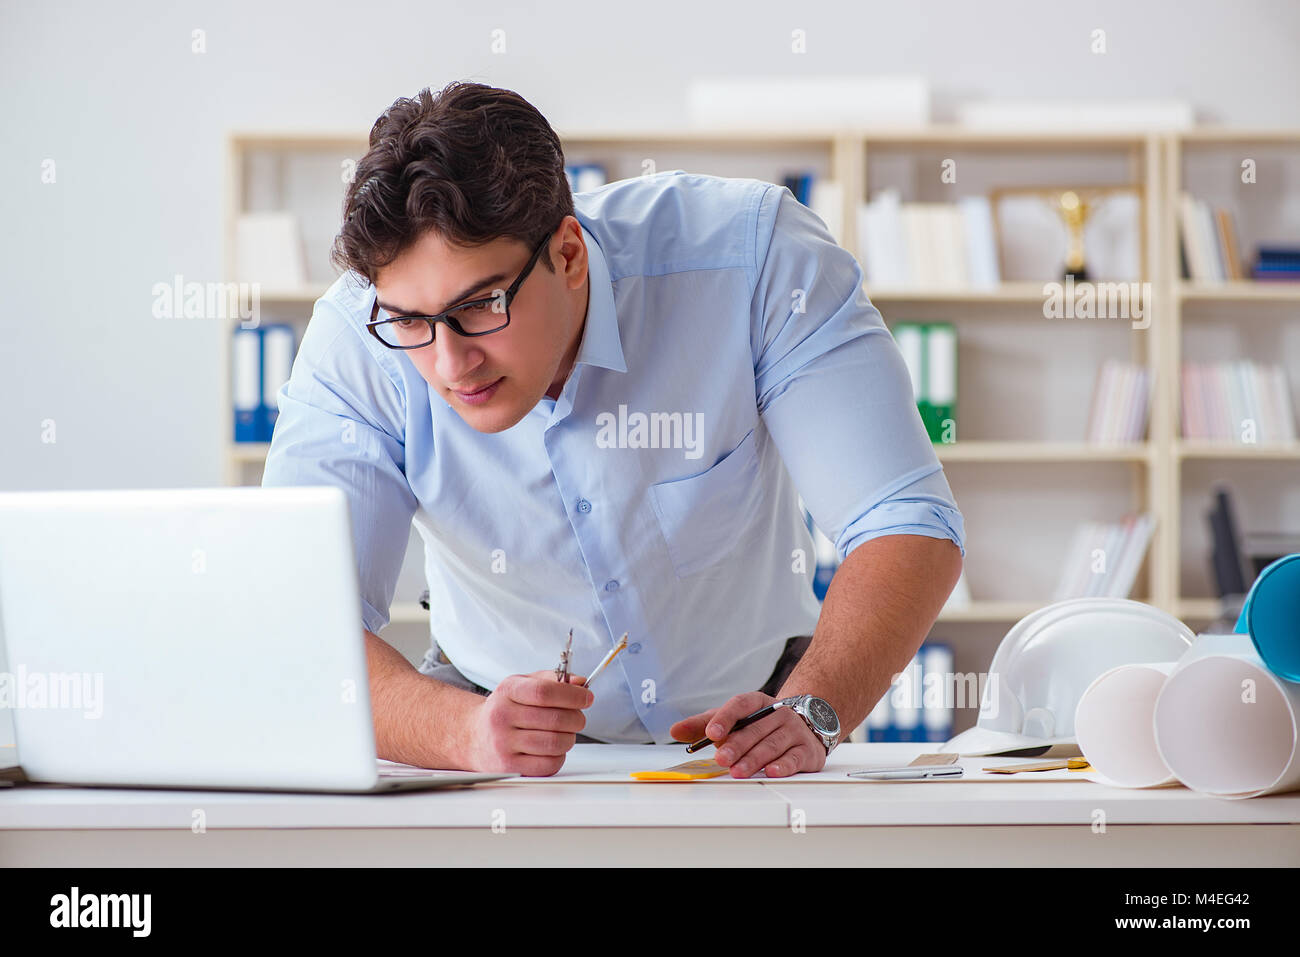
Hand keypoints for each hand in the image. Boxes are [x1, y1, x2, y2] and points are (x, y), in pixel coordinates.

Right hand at [464, 670, 592, 775]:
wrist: (472, 736)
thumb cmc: (503, 709)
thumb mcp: (520, 684)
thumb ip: (551, 679)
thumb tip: (580, 683)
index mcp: (507, 692)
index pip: (544, 692)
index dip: (572, 695)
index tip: (586, 697)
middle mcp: (502, 717)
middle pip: (555, 719)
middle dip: (577, 718)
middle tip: (578, 717)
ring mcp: (503, 744)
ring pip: (555, 743)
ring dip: (570, 738)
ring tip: (566, 733)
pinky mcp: (509, 767)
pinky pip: (548, 764)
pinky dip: (560, 756)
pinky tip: (554, 749)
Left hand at [670, 691, 826, 778]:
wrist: (806, 725)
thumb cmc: (762, 725)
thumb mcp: (733, 720)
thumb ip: (704, 724)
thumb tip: (675, 730)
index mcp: (757, 702)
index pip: (740, 705)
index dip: (725, 718)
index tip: (710, 733)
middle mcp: (778, 714)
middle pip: (755, 729)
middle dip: (736, 745)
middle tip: (721, 758)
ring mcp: (794, 731)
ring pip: (772, 744)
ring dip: (753, 759)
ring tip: (738, 771)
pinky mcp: (806, 750)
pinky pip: (794, 757)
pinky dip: (782, 765)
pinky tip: (771, 771)